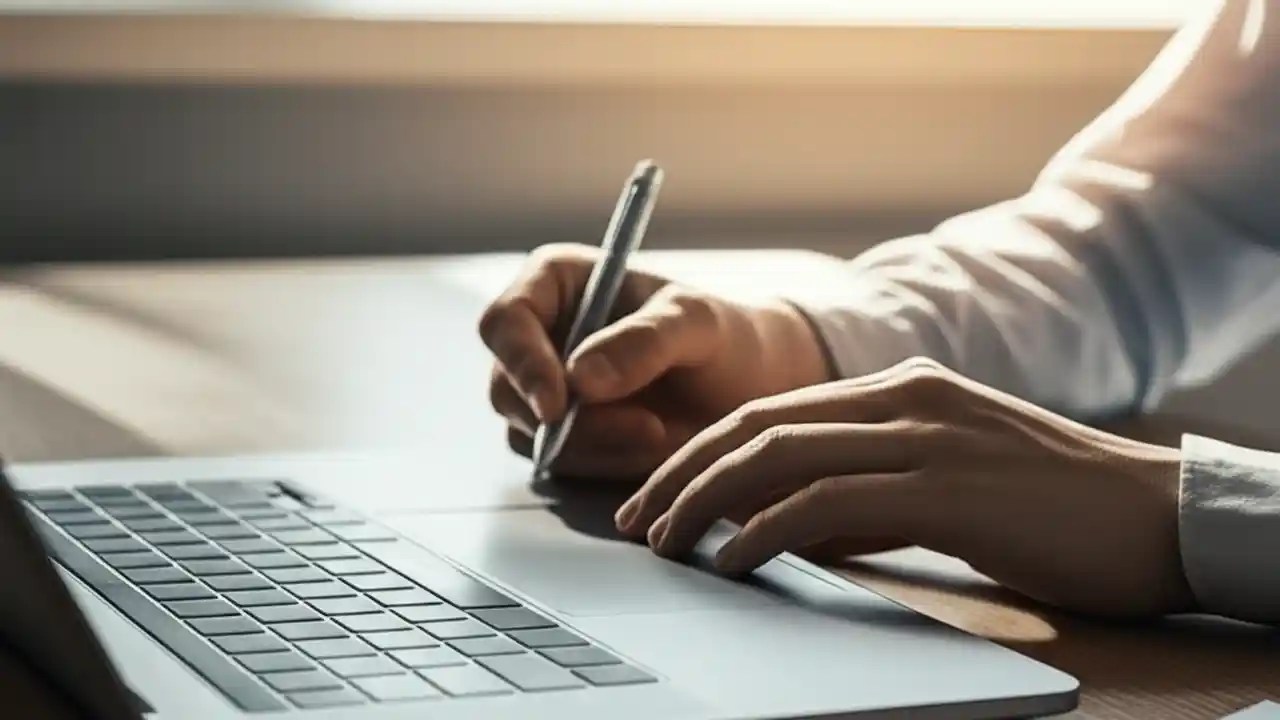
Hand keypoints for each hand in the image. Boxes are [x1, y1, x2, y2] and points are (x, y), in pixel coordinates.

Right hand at [479, 244, 831, 479]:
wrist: (750, 391)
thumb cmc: (725, 338)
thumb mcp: (697, 325)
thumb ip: (644, 341)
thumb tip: (580, 378)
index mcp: (558, 283)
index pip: (505, 320)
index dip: (521, 362)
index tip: (559, 403)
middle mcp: (540, 335)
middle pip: (508, 386)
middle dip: (569, 420)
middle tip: (645, 429)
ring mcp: (545, 390)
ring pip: (531, 433)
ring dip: (594, 446)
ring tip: (662, 434)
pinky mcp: (561, 437)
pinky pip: (559, 463)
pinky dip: (603, 465)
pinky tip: (653, 451)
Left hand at [615, 357, 1194, 617]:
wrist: (1154, 516)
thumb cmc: (1048, 510)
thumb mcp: (941, 487)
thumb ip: (866, 495)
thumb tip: (785, 527)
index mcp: (900, 387)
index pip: (772, 411)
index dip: (701, 452)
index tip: (657, 494)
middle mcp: (904, 396)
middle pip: (758, 426)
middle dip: (683, 474)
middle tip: (636, 519)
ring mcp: (925, 435)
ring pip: (780, 456)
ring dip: (707, 502)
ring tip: (665, 543)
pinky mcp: (947, 485)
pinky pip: (829, 502)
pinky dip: (766, 529)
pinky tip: (733, 558)